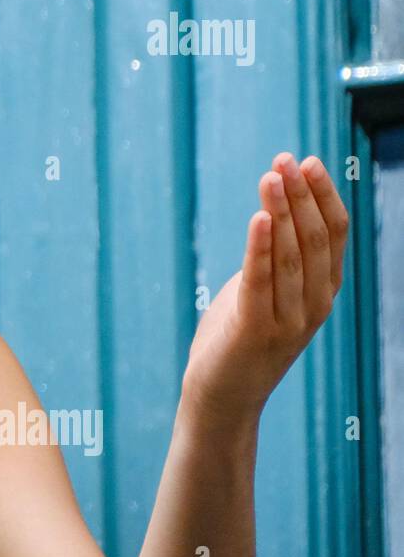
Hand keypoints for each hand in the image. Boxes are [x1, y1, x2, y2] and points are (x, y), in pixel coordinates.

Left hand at [183, 152, 348, 422]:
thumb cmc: (237, 338)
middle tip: (285, 158)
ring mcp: (288, 321)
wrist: (221, 397)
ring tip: (270, 176)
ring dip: (281, 211)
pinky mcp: (255, 331)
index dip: (323, 195)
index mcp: (321, 292)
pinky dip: (261, 247)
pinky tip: (259, 217)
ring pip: (291, 256)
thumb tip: (272, 213)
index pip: (334, 235)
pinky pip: (261, 281)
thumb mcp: (263, 292)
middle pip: (316, 239)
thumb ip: (273, 260)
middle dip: (301, 195)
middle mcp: (313, 305)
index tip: (306, 161)